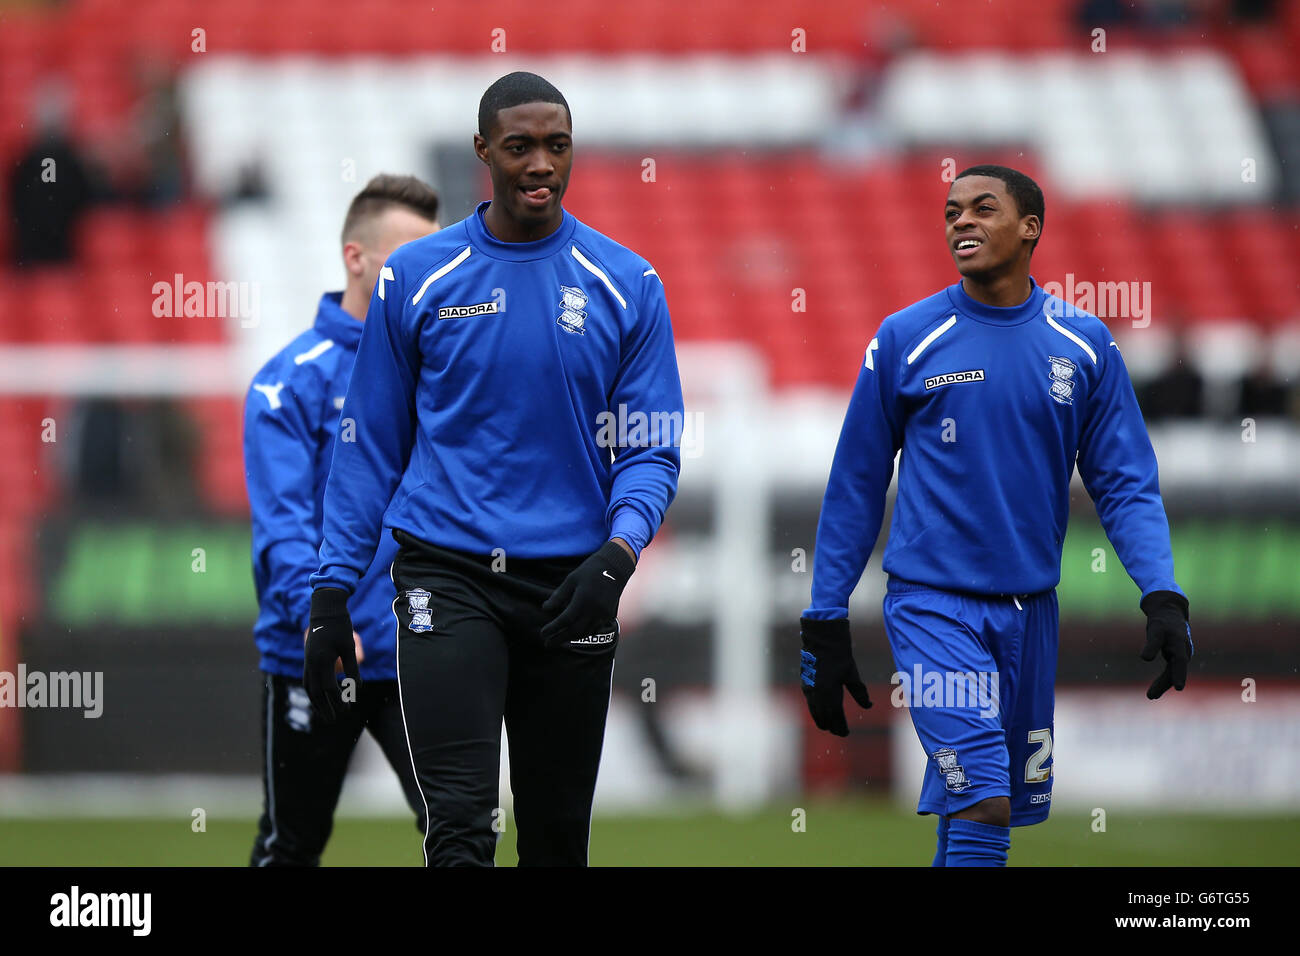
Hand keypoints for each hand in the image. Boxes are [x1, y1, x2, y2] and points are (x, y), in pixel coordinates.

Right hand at [305, 588, 359, 720]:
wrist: (324, 609)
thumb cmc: (340, 626)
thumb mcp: (349, 646)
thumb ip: (352, 668)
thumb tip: (357, 688)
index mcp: (321, 660)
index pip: (329, 688)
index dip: (338, 701)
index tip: (347, 710)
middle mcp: (310, 663)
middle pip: (316, 692)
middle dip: (325, 708)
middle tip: (334, 720)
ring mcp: (306, 661)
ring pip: (309, 687)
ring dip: (316, 702)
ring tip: (325, 713)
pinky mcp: (307, 658)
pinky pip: (307, 679)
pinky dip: (313, 691)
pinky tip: (320, 697)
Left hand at [541, 540, 635, 647]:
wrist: (615, 567)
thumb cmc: (590, 571)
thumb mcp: (571, 579)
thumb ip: (558, 595)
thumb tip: (545, 608)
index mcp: (583, 600)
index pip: (565, 620)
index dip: (553, 628)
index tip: (543, 633)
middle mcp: (594, 610)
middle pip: (575, 631)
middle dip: (560, 639)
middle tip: (547, 644)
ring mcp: (603, 614)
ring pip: (585, 632)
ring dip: (571, 639)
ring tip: (559, 641)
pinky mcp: (608, 615)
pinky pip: (593, 629)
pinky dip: (582, 633)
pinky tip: (574, 633)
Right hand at [800, 617, 871, 736]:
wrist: (822, 640)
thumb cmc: (840, 656)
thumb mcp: (852, 675)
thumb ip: (860, 692)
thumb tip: (869, 706)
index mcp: (830, 693)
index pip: (835, 717)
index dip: (840, 727)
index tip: (846, 733)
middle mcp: (818, 694)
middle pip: (824, 717)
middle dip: (832, 726)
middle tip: (839, 732)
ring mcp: (809, 689)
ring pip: (814, 712)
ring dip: (821, 720)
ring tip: (828, 726)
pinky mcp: (805, 684)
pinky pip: (809, 703)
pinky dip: (815, 711)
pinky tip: (819, 712)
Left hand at [1140, 590, 1191, 699]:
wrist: (1169, 614)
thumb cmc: (1161, 622)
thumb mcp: (1155, 630)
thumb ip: (1152, 644)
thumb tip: (1145, 659)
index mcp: (1180, 644)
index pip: (1180, 661)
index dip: (1179, 674)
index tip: (1179, 688)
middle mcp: (1183, 652)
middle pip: (1175, 671)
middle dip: (1164, 684)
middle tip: (1151, 696)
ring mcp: (1181, 655)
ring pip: (1172, 673)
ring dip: (1162, 684)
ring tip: (1150, 696)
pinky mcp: (1176, 657)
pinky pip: (1170, 671)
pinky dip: (1163, 680)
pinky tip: (1155, 691)